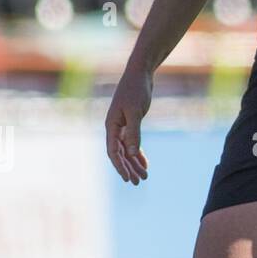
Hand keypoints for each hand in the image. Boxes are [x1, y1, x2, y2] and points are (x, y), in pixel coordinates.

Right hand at [105, 66, 152, 184]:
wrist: (139, 74)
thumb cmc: (135, 90)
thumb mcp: (135, 112)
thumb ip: (134, 132)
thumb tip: (133, 153)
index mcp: (111, 126)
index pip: (113, 152)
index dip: (120, 166)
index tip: (127, 178)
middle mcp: (114, 128)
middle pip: (120, 154)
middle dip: (128, 169)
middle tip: (138, 182)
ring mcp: (122, 127)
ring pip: (127, 151)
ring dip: (135, 164)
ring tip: (144, 177)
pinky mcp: (131, 124)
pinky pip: (133, 143)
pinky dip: (139, 154)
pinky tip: (145, 164)